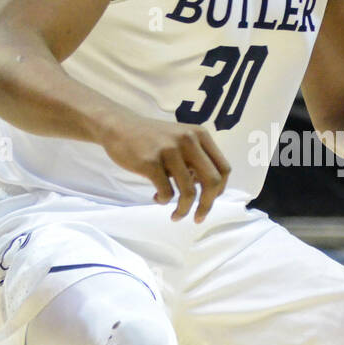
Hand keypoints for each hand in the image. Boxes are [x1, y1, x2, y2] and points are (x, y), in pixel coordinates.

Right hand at [96, 116, 230, 222]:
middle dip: (207, 205)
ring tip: (176, 215)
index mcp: (200, 135)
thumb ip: (196, 160)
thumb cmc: (152, 139)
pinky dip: (164, 201)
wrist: (119, 126)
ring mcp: (169, 150)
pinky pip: (167, 193)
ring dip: (183, 210)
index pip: (224, 169)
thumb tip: (208, 192)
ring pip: (189, 192)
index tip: (209, 201)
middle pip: (213, 182)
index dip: (220, 191)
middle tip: (198, 218)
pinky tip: (157, 197)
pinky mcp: (150, 161)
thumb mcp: (180, 141)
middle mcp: (188, 140)